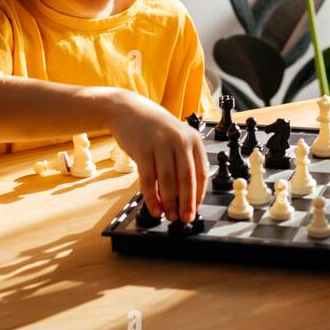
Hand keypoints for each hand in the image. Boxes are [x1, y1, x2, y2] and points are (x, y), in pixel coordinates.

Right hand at [108, 93, 207, 223]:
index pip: (201, 173)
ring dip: (169, 203)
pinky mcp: (143, 150)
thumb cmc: (154, 129)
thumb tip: (187, 196)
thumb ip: (183, 162)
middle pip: (187, 179)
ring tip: (169, 216)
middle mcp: (180, 141)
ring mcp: (161, 144)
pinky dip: (152, 198)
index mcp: (193, 140)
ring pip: (168, 181)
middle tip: (184, 219)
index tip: (195, 210)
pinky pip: (149, 180)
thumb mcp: (176, 139)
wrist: (129, 110)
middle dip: (186, 203)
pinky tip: (154, 208)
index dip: (198, 196)